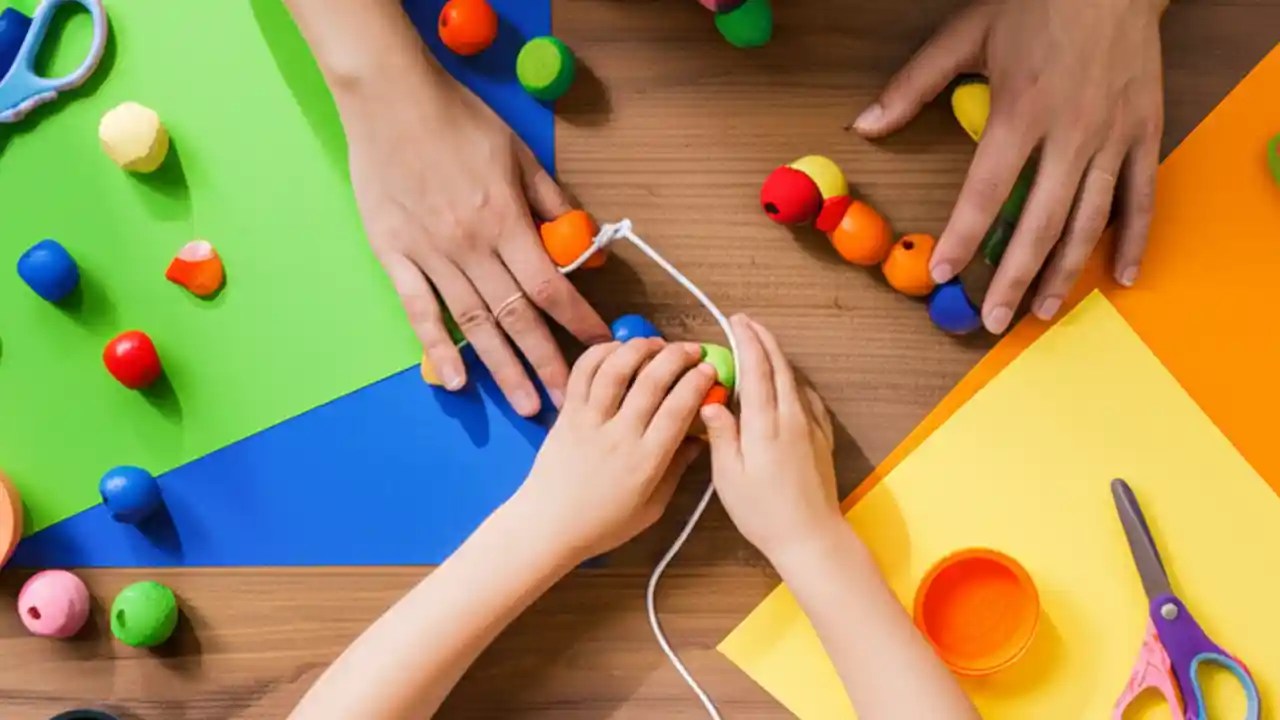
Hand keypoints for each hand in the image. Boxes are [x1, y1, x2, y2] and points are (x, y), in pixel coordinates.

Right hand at [340, 67, 610, 415]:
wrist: (389, 98)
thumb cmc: (460, 119)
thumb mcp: (520, 155)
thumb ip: (553, 205)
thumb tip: (587, 244)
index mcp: (505, 221)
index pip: (550, 288)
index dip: (578, 323)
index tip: (601, 350)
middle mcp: (470, 247)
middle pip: (517, 318)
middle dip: (547, 364)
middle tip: (570, 404)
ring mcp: (430, 255)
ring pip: (474, 324)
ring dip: (503, 369)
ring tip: (527, 405)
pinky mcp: (394, 256)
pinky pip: (420, 311)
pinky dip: (438, 349)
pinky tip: (456, 381)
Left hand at [506, 339, 717, 562]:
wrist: (547, 526)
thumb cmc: (602, 524)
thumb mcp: (652, 507)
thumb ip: (677, 469)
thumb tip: (699, 439)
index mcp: (645, 461)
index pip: (678, 409)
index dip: (697, 383)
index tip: (709, 371)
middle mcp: (618, 435)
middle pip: (652, 381)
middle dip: (678, 357)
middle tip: (692, 351)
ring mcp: (589, 421)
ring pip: (616, 369)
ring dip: (641, 348)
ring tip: (657, 344)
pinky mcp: (567, 414)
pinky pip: (582, 373)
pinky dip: (601, 352)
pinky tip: (618, 349)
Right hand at [701, 315, 843, 560]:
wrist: (811, 536)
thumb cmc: (763, 512)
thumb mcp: (729, 476)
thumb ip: (721, 434)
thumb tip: (712, 401)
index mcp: (765, 424)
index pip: (756, 369)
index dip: (746, 340)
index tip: (735, 321)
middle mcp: (791, 417)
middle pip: (779, 366)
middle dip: (763, 339)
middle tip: (745, 323)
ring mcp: (811, 426)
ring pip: (794, 379)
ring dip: (777, 357)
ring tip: (761, 346)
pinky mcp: (822, 438)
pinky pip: (808, 398)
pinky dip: (794, 380)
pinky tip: (788, 382)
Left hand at [854, 0, 1165, 332]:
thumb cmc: (1037, 1)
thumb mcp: (966, 34)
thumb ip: (912, 85)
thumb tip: (864, 125)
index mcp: (1021, 111)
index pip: (987, 190)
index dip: (963, 235)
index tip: (945, 271)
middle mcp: (1070, 133)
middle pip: (1039, 221)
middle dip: (1014, 276)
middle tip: (994, 319)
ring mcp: (1113, 137)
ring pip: (1089, 219)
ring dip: (1065, 271)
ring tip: (1043, 312)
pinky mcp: (1144, 133)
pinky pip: (1141, 198)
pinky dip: (1134, 240)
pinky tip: (1120, 277)